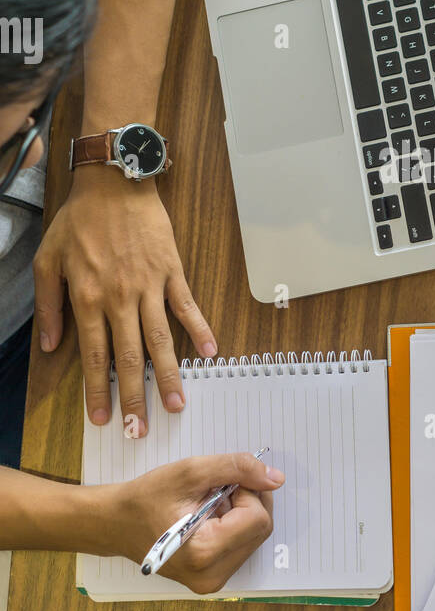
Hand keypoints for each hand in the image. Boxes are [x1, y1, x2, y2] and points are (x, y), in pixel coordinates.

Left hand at [33, 167, 216, 434]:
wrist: (114, 182)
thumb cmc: (79, 220)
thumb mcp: (48, 261)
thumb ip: (48, 305)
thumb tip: (50, 345)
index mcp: (88, 299)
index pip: (95, 356)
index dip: (99, 391)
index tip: (105, 419)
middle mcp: (120, 298)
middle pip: (130, 357)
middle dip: (136, 396)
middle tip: (143, 429)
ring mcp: (149, 285)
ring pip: (160, 340)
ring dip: (168, 375)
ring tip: (176, 405)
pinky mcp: (171, 271)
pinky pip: (186, 306)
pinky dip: (199, 329)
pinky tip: (209, 353)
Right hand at [112, 452, 284, 594]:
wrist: (116, 523)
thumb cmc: (145, 498)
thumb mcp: (190, 471)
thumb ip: (237, 468)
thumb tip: (276, 478)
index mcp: (204, 553)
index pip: (258, 517)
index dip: (247, 491)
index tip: (221, 483)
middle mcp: (211, 576)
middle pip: (261, 529)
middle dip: (246, 501)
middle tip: (214, 491)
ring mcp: (212, 581)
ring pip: (255, 537)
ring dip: (240, 512)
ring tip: (206, 505)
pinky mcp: (212, 579)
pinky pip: (242, 546)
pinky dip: (233, 525)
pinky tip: (208, 518)